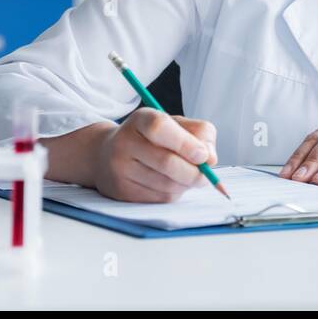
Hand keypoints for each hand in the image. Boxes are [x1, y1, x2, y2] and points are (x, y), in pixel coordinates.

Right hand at [94, 109, 217, 202]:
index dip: (186, 143)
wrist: (106, 155)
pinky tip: (171, 184)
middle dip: (194, 172)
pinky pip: (159, 198)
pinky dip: (174, 194)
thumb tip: (211, 158)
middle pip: (166, 162)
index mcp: (140, 119)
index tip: (203, 155)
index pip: (160, 128)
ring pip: (166, 184)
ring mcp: (120, 169)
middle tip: (206, 175)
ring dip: (186, 184)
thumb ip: (199, 134)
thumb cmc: (151, 138)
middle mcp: (125, 143)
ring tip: (187, 177)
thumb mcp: (174, 125)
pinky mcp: (122, 192)